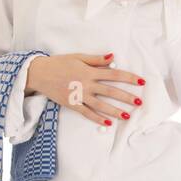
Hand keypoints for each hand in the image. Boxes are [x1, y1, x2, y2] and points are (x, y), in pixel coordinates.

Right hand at [25, 52, 145, 124]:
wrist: (39, 73)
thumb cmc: (59, 63)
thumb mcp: (78, 57)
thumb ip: (96, 59)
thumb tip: (113, 57)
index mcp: (89, 71)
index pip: (114, 74)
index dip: (129, 78)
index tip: (141, 82)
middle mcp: (86, 84)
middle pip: (111, 91)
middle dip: (126, 97)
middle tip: (139, 102)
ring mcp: (79, 95)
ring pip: (101, 105)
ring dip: (115, 111)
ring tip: (127, 116)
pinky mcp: (72, 104)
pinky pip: (87, 113)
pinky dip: (97, 118)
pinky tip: (107, 123)